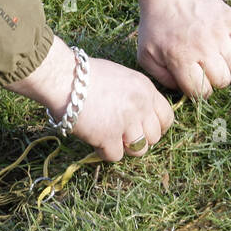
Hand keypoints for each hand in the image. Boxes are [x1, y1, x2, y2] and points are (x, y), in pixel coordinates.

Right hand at [6, 37, 173, 162]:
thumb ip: (134, 95)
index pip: (167, 117)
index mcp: (146, 89)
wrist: (63, 79)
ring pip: (139, 150)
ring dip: (125, 147)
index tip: (146, 130)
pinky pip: (116, 156)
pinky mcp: (108, 137)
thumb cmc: (84, 74)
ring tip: (110, 138)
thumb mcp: (120, 76)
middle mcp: (140, 106)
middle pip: (154, 137)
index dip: (157, 127)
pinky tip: (95, 140)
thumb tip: (137, 114)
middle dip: (140, 139)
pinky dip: (105, 152)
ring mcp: (126, 123)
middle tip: (123, 135)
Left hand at [119, 0, 230, 97]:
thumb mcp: (146, 54)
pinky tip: (223, 41)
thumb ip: (162, 77)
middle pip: (223, 80)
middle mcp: (202, 48)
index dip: (199, 92)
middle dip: (215, 82)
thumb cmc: (155, 26)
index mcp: (181, 59)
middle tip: (206, 72)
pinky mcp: (229, 19)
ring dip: (227, 66)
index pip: (201, 90)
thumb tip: (182, 89)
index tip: (196, 85)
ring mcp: (218, 32)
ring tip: (215, 58)